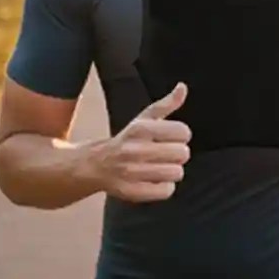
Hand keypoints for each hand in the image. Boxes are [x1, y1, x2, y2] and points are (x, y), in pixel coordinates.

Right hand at [89, 82, 191, 202]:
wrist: (95, 165)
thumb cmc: (127, 140)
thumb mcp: (143, 119)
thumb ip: (166, 104)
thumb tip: (182, 87)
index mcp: (140, 128)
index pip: (183, 131)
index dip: (181, 135)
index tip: (172, 137)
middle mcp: (135, 149)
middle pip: (182, 153)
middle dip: (178, 153)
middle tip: (165, 153)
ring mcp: (132, 172)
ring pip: (176, 173)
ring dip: (172, 170)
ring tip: (160, 166)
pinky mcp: (132, 192)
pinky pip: (166, 191)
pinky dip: (164, 187)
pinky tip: (154, 180)